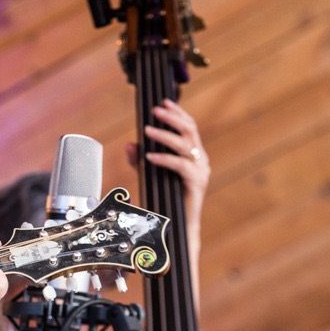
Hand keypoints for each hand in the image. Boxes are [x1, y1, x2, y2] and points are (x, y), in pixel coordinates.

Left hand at [126, 99, 209, 303]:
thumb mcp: (149, 176)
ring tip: (148, 130)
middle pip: (190, 130)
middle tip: (154, 110)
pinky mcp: (196, 184)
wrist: (176, 229)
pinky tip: (149, 156)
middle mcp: (200, 160)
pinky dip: (164, 158)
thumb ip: (139, 161)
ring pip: (186, 145)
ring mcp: (200, 172)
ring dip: (165, 135)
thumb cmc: (164, 201)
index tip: (162, 100)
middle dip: (172, 117)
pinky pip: (181, 166)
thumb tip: (129, 145)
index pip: (189, 126)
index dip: (177, 112)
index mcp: (193, 155)